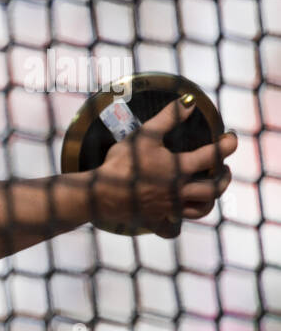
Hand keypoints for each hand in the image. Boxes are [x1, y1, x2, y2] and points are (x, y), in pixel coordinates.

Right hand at [92, 97, 237, 237]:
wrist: (99, 193)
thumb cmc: (122, 163)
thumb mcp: (144, 135)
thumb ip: (168, 117)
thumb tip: (189, 102)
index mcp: (179, 168)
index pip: (213, 155)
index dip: (227, 145)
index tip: (231, 138)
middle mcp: (179, 190)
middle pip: (215, 188)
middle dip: (224, 177)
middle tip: (223, 168)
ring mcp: (168, 208)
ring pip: (200, 210)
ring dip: (209, 200)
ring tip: (208, 190)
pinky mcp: (154, 220)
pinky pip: (171, 229)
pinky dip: (176, 225)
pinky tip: (176, 218)